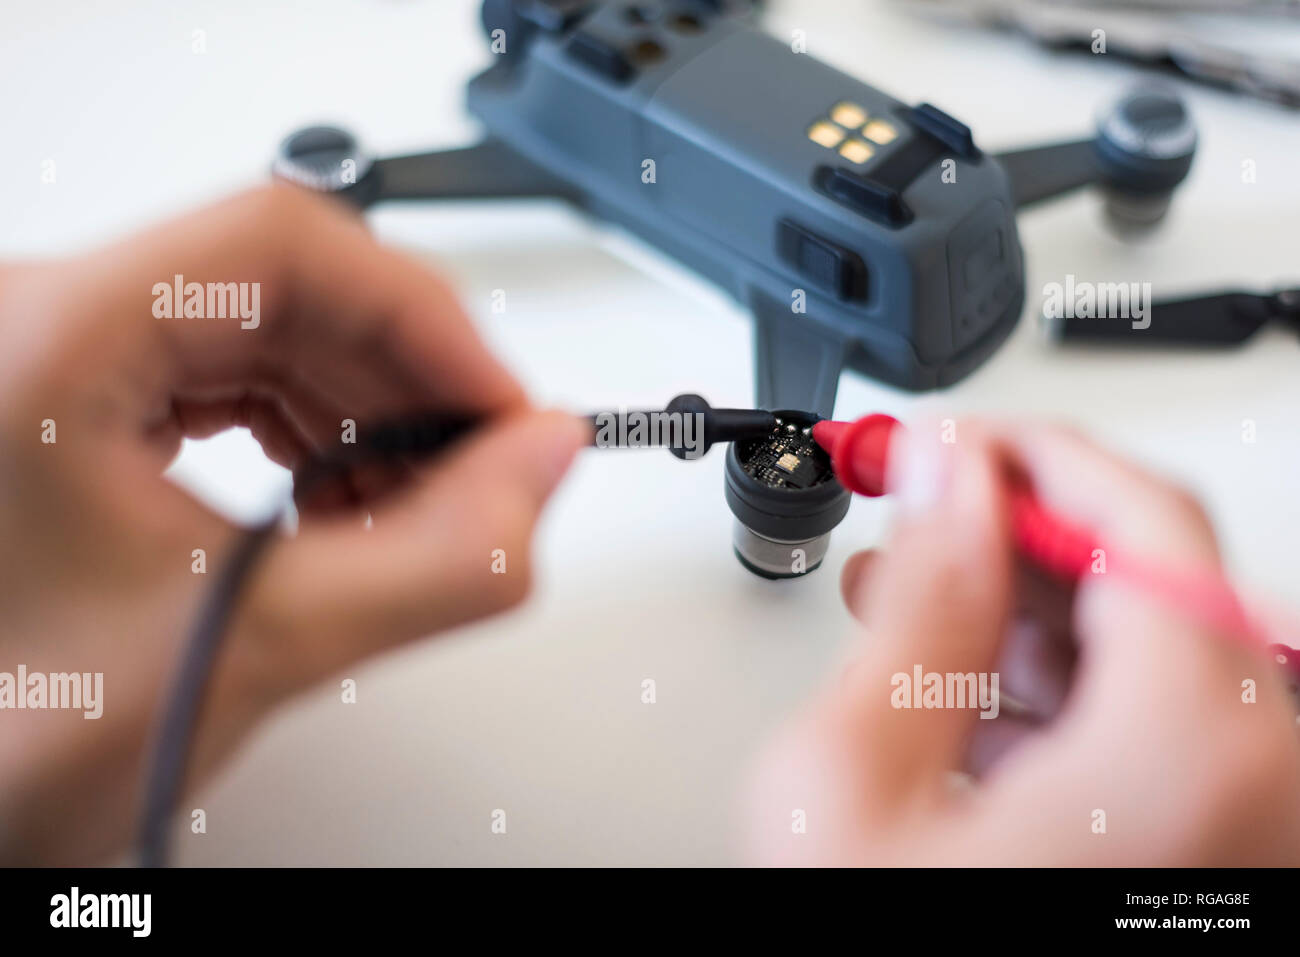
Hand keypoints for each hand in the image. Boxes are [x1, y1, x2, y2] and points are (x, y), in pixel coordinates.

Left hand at [0, 186, 588, 863]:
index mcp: (45, 341)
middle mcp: (41, 321)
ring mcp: (57, 357)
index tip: (496, 402)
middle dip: (405, 376)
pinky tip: (345, 501)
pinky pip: (234, 374)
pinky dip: (315, 432)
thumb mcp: (250, 644)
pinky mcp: (82, 399)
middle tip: (484, 461)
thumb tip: (539, 463)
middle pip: (285, 281)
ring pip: (269, 325)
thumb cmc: (3, 733)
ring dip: (367, 408)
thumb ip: (434, 559)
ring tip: (416, 502)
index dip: (420, 314)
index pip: (281, 243)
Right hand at [747, 422, 1299, 864]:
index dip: (1036, 455)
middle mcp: (1259, 782)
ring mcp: (1242, 823)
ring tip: (905, 606)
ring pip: (1141, 650)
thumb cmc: (906, 952)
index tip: (958, 445)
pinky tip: (949, 687)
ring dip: (1017, 611)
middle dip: (1013, 537)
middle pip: (1152, 582)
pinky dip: (1046, 687)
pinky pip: (1139, 723)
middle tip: (916, 520)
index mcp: (1193, 754)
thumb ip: (910, 601)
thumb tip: (943, 483)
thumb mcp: (849, 779)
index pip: (1145, 518)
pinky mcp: (1205, 845)